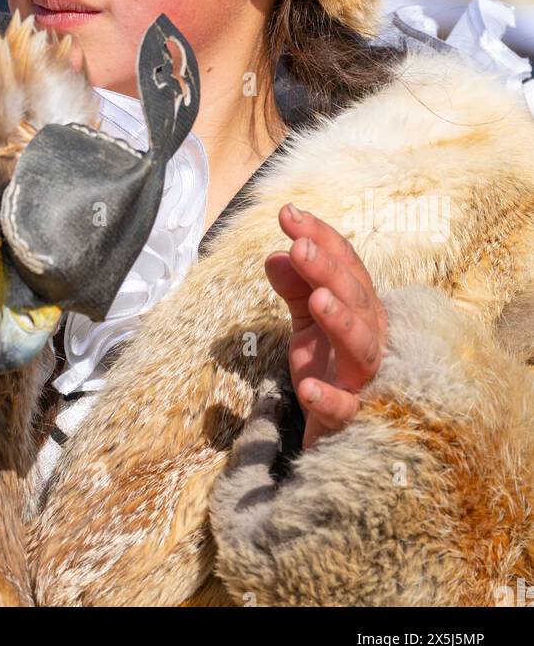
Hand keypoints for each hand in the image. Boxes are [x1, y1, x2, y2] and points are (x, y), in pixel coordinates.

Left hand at [265, 204, 387, 450]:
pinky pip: (346, 410)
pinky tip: (308, 387)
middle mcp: (370, 338)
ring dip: (342, 322)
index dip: (320, 238)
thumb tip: (274, 255)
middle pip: (358, 299)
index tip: (287, 213)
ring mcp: (363, 380)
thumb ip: (295, 289)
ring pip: (364, 348)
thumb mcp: (306, 324)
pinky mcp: (350, 420)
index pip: (347, 266)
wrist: (335, 432)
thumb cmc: (327, 368)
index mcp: (360, 309)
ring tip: (317, 299)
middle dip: (329, 271)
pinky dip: (330, 399)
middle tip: (299, 246)